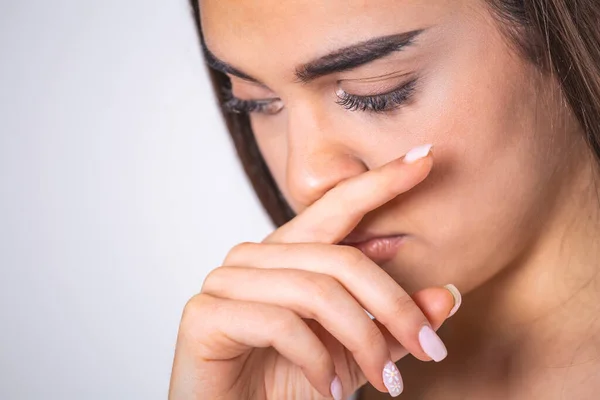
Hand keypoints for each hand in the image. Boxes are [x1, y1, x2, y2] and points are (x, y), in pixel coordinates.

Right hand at [169, 145, 460, 398]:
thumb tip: (447, 295)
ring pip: (316, 292)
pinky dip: (318, 361)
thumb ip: (390, 324)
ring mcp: (225, 281)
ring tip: (380, 383)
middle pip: (340, 260)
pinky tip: (330, 389)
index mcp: (285, 254)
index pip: (335, 207)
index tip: (425, 158)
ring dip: (361, 343)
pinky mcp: (206, 314)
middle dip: (395, 308)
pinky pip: (281, 324)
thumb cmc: (286, 385)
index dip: (379, 182)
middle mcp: (252, 257)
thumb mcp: (351, 353)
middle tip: (431, 349)